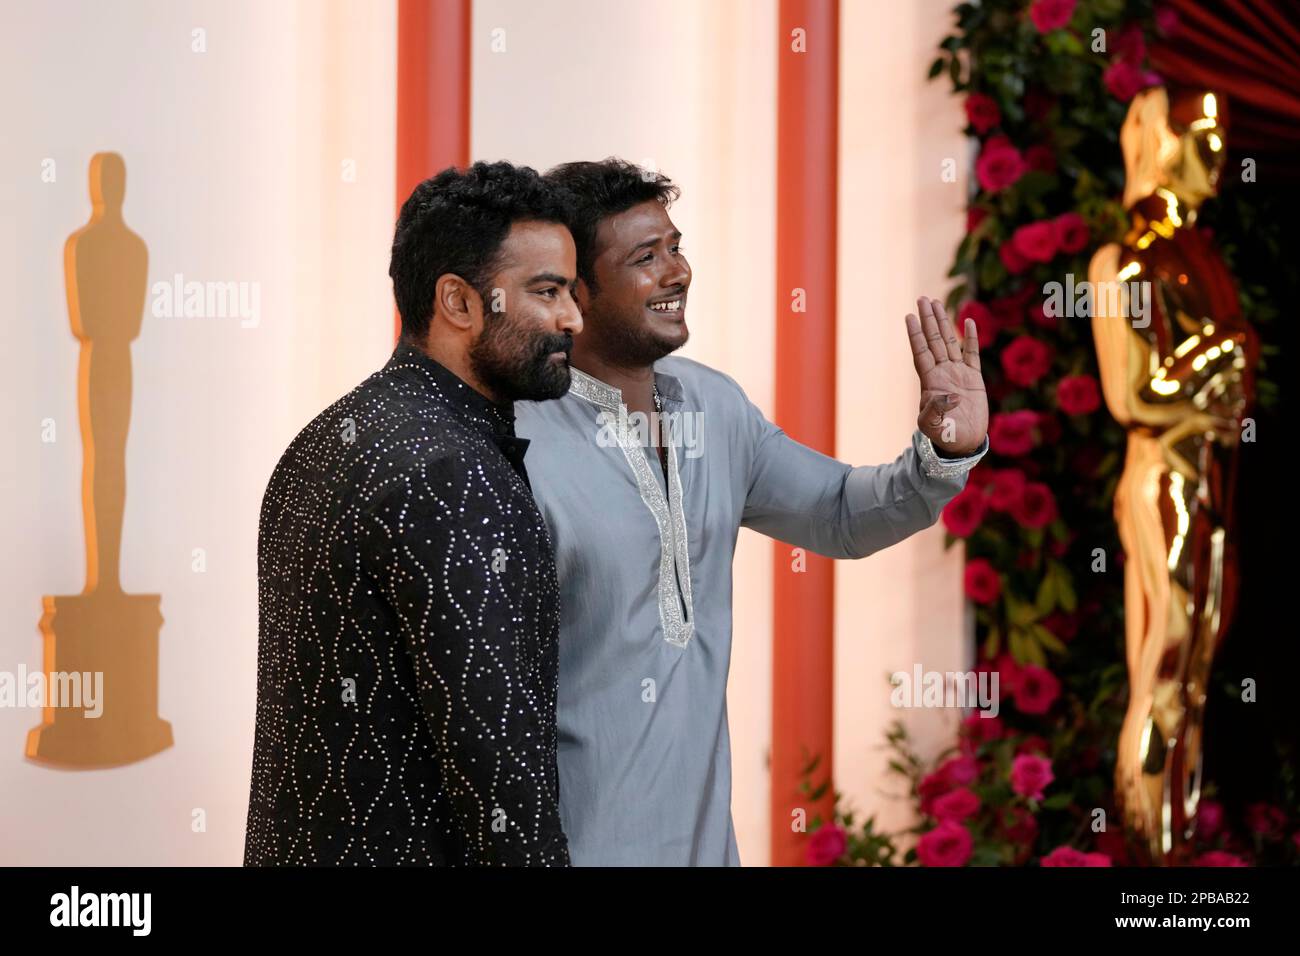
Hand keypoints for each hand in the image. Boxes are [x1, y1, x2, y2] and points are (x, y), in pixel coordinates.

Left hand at [906, 296, 987, 455]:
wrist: (962, 443)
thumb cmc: (942, 435)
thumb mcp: (930, 425)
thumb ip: (935, 409)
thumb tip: (951, 395)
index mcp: (930, 381)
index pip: (921, 351)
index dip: (915, 334)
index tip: (909, 316)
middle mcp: (942, 372)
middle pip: (933, 340)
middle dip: (928, 320)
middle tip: (922, 299)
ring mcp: (958, 373)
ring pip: (950, 342)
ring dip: (944, 322)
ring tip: (937, 303)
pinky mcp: (974, 378)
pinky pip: (972, 353)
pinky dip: (971, 338)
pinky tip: (968, 321)